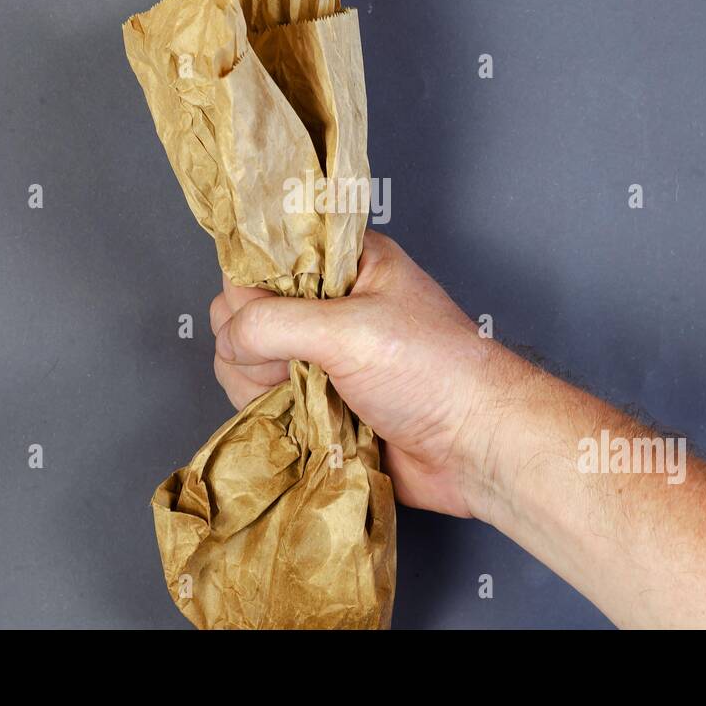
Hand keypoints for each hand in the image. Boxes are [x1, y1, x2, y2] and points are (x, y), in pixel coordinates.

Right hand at [209, 231, 518, 518]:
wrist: (476, 448)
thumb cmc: (434, 373)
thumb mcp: (350, 330)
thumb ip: (274, 323)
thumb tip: (229, 338)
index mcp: (344, 262)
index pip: (262, 258)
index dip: (253, 291)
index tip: (269, 320)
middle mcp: (326, 303)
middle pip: (243, 312)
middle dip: (255, 347)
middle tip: (300, 365)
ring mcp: (319, 354)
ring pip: (245, 360)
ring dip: (262, 385)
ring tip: (312, 397)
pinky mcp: (315, 400)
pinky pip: (262, 400)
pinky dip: (271, 412)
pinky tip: (307, 421)